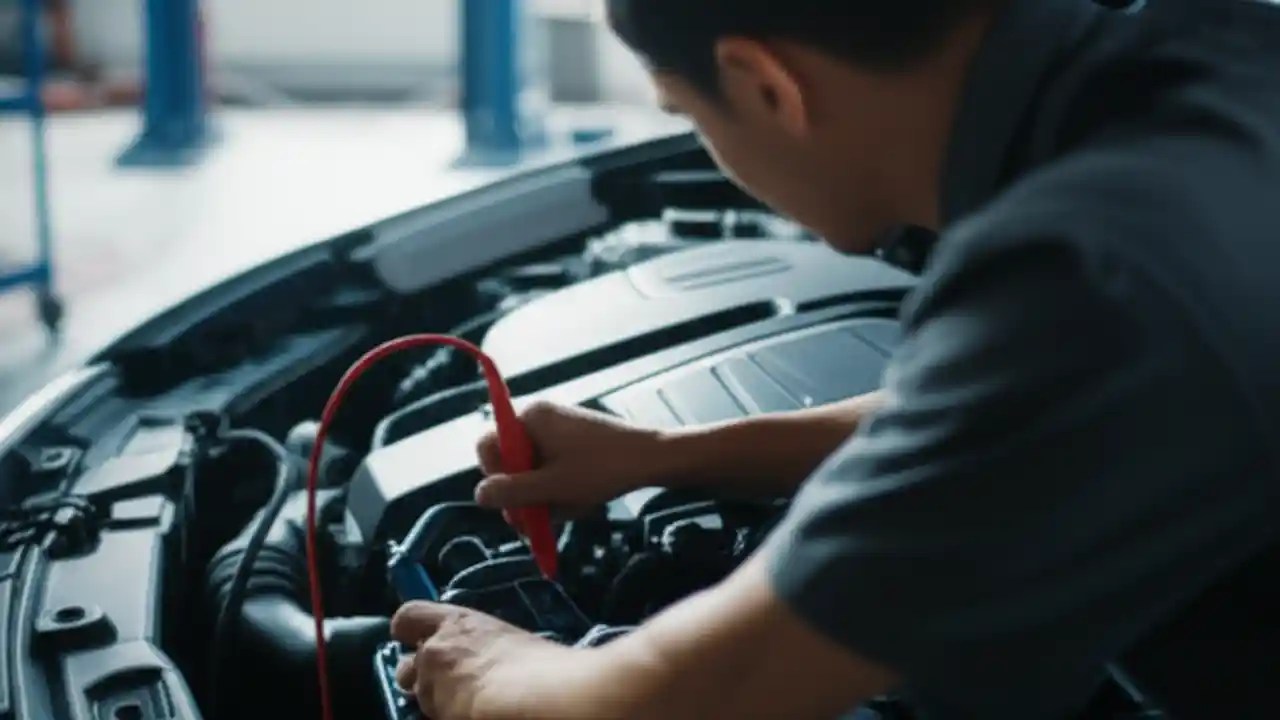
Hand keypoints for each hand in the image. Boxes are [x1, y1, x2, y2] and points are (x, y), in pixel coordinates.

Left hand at [390, 602, 616, 719]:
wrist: (532, 693)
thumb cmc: (535, 662)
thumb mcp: (505, 640)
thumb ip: (479, 645)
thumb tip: (485, 659)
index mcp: (455, 623)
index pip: (408, 617)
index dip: (408, 630)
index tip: (419, 640)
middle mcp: (434, 651)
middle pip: (405, 665)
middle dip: (420, 676)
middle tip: (446, 684)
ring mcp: (431, 686)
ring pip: (418, 696)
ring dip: (435, 699)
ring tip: (465, 704)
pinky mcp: (433, 713)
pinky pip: (432, 715)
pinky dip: (445, 715)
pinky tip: (470, 715)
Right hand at [474, 402, 663, 516]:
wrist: (653, 459)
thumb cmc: (602, 470)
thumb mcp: (552, 488)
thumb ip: (512, 493)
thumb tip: (478, 495)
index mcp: (530, 417)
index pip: (489, 444)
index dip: (494, 476)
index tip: (512, 501)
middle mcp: (540, 418)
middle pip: (511, 462)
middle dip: (523, 494)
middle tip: (534, 522)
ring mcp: (558, 430)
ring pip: (533, 471)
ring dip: (544, 497)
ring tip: (569, 511)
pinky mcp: (575, 443)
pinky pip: (553, 469)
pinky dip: (561, 490)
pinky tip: (580, 503)